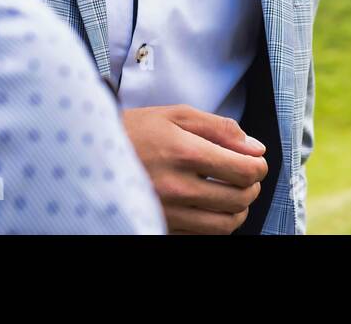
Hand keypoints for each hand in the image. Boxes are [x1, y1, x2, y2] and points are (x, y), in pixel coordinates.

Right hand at [121, 103, 268, 234]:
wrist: (90, 153)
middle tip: (245, 175)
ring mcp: (168, 212)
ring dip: (238, 209)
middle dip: (252, 186)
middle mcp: (177, 187)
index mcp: (185, 153)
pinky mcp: (160, 225)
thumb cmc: (137, 130)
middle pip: (240, 199)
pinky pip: (203, 235)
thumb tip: (256, 148)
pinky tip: (209, 205)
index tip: (255, 161)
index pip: (245, 171)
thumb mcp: (178, 115)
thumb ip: (221, 128)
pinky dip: (215, 222)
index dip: (259, 166)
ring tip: (232, 192)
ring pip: (225, 224)